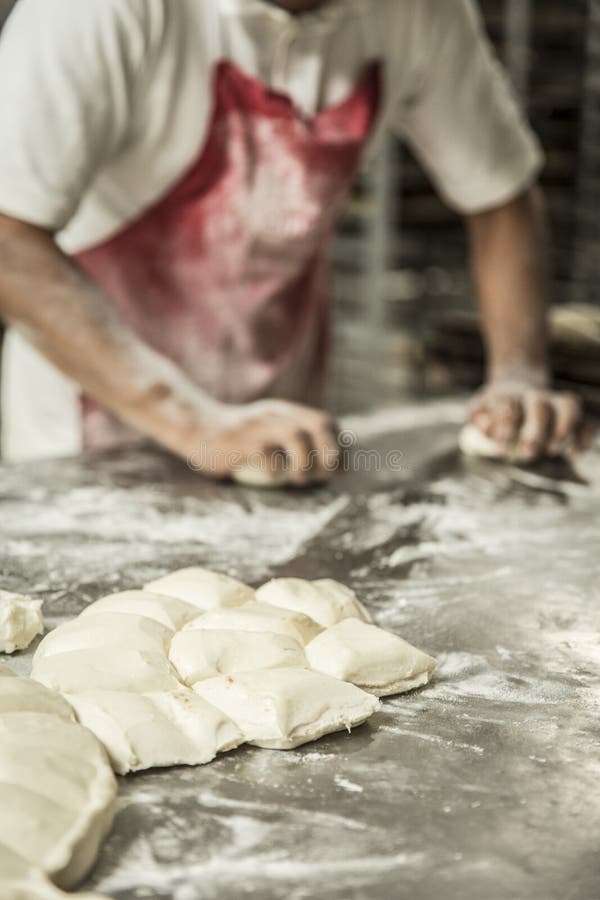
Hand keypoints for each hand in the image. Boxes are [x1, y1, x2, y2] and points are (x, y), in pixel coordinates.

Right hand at [187, 399, 339, 483]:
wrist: (196, 427)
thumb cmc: (236, 439)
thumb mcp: (266, 430)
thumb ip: (291, 440)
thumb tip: (326, 469)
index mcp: (286, 412)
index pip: (325, 422)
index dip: (339, 446)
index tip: (337, 470)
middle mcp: (276, 414)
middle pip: (318, 423)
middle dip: (331, 451)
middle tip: (328, 475)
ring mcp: (259, 426)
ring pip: (296, 435)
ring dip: (306, 462)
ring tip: (300, 479)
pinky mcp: (242, 442)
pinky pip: (268, 456)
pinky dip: (275, 471)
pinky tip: (269, 476)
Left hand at [468, 381, 590, 461]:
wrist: (516, 386)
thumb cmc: (495, 406)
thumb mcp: (480, 407)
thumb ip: (478, 416)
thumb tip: (484, 425)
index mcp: (510, 395)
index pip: (508, 407)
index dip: (505, 428)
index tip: (502, 450)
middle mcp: (535, 396)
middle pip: (539, 405)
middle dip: (535, 430)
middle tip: (527, 453)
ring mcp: (555, 403)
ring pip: (568, 405)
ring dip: (563, 428)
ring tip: (552, 451)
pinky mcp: (571, 414)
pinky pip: (586, 421)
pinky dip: (584, 437)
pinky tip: (572, 455)